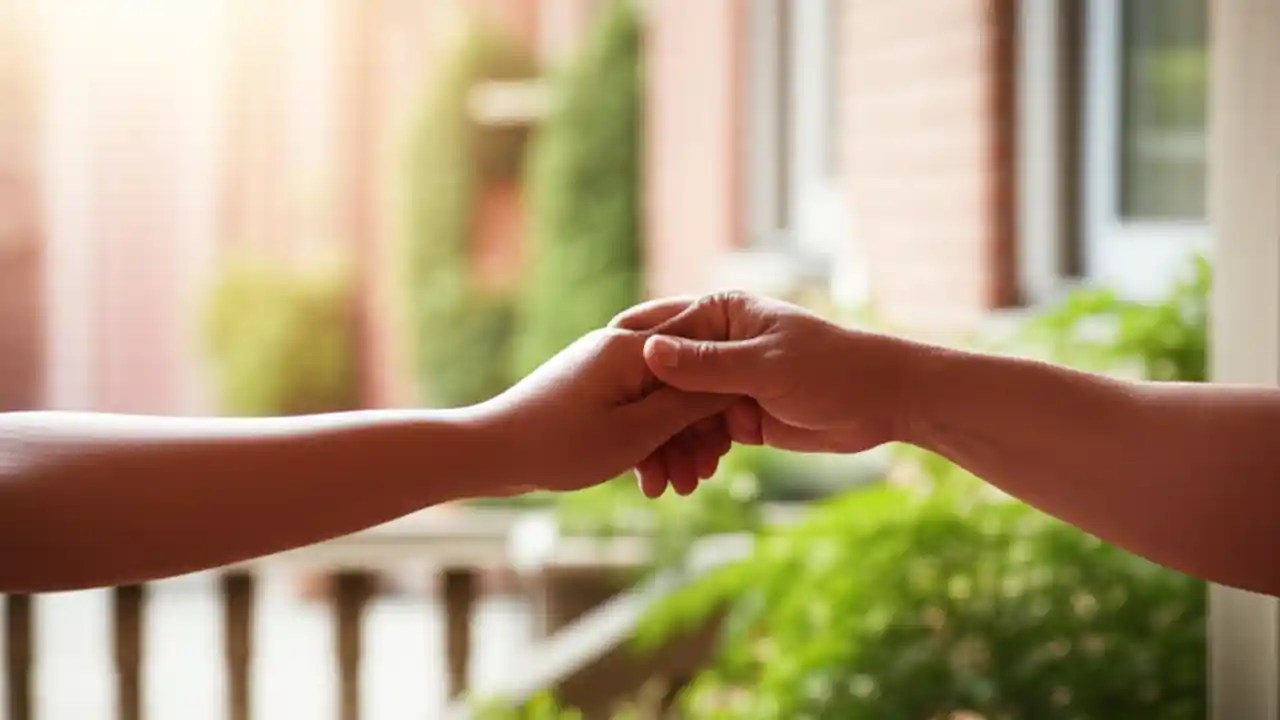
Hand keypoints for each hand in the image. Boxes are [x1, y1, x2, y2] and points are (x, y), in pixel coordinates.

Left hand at [479, 328, 732, 493]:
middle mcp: (621, 347)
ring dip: (674, 446)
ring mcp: (605, 369)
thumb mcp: (637, 432)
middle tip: (705, 476)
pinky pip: (636, 412)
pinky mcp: (593, 391)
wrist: (489, 454)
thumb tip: (736, 382)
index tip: (738, 440)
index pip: (705, 360)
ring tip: (681, 488)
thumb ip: (690, 405)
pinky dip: (647, 444)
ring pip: (660, 404)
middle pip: (684, 384)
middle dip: (698, 433)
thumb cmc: (560, 445)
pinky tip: (652, 484)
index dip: (727, 402)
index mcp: (634, 346)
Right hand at [611, 292, 914, 495]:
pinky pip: (701, 434)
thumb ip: (706, 366)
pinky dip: (693, 455)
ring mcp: (725, 380)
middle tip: (635, 460)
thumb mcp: (764, 367)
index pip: (657, 333)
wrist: (881, 402)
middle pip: (661, 380)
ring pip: (678, 413)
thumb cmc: (830, 369)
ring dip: (670, 445)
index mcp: (719, 314)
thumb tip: (647, 352)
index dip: (629, 367)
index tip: (602, 401)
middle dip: (648, 420)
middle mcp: (716, 344)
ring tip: (661, 480)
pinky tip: (686, 479)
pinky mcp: (737, 413)